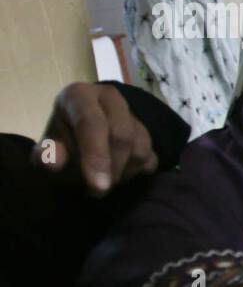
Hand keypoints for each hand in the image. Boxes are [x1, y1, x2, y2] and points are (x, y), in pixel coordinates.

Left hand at [30, 82, 157, 195]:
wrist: (78, 138)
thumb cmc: (61, 143)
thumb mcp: (47, 149)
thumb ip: (47, 155)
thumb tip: (53, 162)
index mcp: (79, 95)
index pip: (92, 123)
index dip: (96, 156)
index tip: (98, 187)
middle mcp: (109, 97)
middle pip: (122, 135)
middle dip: (112, 169)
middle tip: (97, 191)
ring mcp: (132, 112)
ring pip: (140, 147)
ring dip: (125, 172)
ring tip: (105, 179)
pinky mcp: (148, 130)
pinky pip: (151, 156)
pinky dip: (138, 171)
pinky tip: (120, 173)